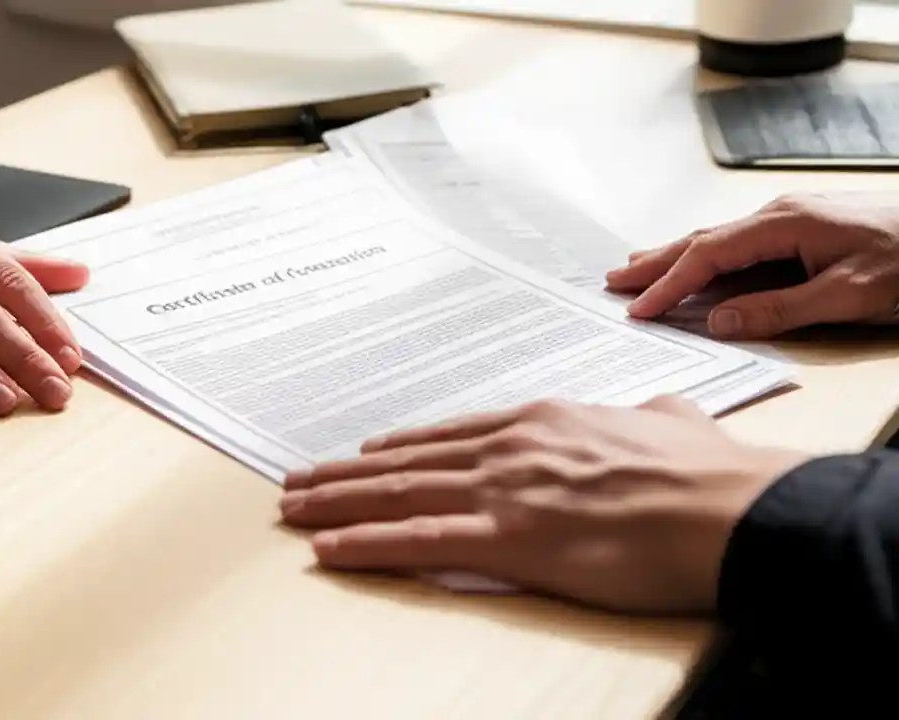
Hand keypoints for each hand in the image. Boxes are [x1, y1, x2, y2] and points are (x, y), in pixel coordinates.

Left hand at [280, 396, 806, 613]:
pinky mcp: (508, 539)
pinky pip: (419, 541)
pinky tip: (328, 547)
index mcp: (544, 421)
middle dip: (346, 474)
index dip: (401, 447)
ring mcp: (503, 491)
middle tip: (297, 479)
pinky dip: (366, 542)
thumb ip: (655, 415)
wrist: (728, 507)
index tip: (366, 454)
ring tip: (292, 507)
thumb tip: (665, 411)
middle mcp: (510, 448)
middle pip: (407, 463)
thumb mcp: (676, 421)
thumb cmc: (707, 473)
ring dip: (337, 502)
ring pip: (398, 495)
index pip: (452, 434)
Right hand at [606, 193, 898, 339]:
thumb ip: (780, 309)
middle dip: (655, 264)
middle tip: (612, 283)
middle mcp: (779, 215)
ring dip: (674, 256)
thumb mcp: (848, 295)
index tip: (639, 309)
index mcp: (784, 224)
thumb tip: (719, 322)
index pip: (709, 256)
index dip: (669, 284)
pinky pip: (737, 243)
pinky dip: (704, 257)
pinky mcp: (800, 229)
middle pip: (701, 240)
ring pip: (716, 239)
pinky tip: (695, 263)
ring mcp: (789, 219)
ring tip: (635, 268)